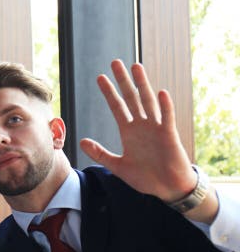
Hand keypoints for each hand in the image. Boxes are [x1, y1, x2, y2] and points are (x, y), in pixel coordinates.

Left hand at [79, 60, 197, 203]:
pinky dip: (165, 106)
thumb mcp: (118, 165)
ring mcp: (156, 128)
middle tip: (115, 62)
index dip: (108, 92)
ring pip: (148, 101)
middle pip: (131, 98)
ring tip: (136, 66)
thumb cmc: (146, 177)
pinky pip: (167, 118)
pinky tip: (160, 93)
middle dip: (123, 81)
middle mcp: (142, 125)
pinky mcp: (169, 135)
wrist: (167, 188)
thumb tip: (82, 141)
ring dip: (142, 84)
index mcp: (129, 131)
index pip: (117, 107)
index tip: (100, 77)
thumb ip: (100, 153)